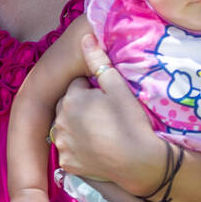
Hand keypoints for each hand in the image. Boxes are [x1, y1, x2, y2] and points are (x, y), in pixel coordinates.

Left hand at [52, 33, 168, 196]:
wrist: (141, 162)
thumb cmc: (131, 122)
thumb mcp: (118, 88)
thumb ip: (98, 62)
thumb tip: (86, 38)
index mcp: (71, 100)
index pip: (76, 86)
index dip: (92, 91)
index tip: (107, 101)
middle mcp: (60, 122)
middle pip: (68, 107)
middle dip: (81, 107)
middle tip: (106, 117)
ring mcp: (62, 145)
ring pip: (66, 128)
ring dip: (76, 127)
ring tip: (101, 132)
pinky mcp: (66, 163)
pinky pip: (68, 150)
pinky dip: (77, 149)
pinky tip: (94, 149)